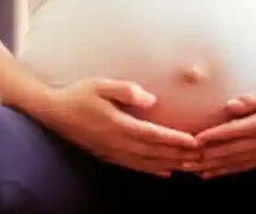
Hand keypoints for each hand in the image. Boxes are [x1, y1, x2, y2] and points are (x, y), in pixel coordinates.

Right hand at [39, 77, 202, 178]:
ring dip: (170, 165)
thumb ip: (126, 91)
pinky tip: (165, 171)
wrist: (54, 112)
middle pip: (155, 153)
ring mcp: (113, 152)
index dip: (175, 139)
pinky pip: (135, 166)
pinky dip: (153, 170)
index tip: (195, 141)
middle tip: (202, 157)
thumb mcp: (100, 84)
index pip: (153, 135)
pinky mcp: (108, 155)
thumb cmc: (78, 94)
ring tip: (190, 166)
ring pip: (147, 162)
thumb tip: (151, 100)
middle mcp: (118, 142)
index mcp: (118, 125)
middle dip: (179, 156)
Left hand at [192, 81, 255, 178]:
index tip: (194, 140)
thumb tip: (231, 106)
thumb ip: (253, 97)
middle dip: (206, 156)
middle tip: (183, 159)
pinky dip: (226, 171)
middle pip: (231, 151)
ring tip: (190, 168)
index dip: (213, 137)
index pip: (234, 131)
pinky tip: (209, 173)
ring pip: (235, 162)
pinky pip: (244, 166)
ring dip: (212, 166)